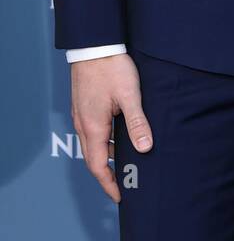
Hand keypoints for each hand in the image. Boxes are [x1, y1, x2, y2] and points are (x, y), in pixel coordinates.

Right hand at [71, 53, 152, 202]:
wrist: (94, 44)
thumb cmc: (111, 67)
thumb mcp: (129, 95)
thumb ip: (137, 123)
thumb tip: (145, 148)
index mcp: (93, 126)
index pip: (97, 166)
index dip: (108, 183)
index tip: (120, 196)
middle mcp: (83, 124)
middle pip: (93, 158)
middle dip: (107, 173)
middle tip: (125, 183)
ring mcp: (82, 114)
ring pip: (93, 144)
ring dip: (107, 155)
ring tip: (127, 160)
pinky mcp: (85, 105)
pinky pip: (93, 131)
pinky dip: (104, 140)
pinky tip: (120, 135)